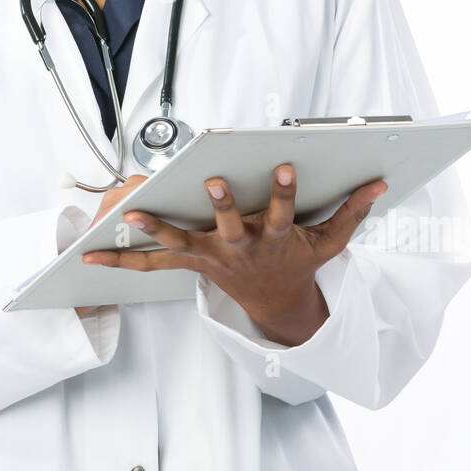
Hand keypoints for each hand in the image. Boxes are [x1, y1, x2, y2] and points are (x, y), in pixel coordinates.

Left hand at [81, 164, 387, 345]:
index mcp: (275, 237)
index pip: (282, 210)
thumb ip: (352, 212)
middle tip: (214, 181)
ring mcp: (213, 258)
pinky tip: (92, 258)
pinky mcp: (191, 265)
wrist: (276, 305)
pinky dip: (123, 262)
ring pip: (182, 244)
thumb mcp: (330, 243)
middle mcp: (241, 248)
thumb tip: (379, 183)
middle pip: (231, 224)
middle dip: (223, 204)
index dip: (282, 190)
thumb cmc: (299, 263)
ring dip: (156, 231)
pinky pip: (152, 265)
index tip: (282, 165)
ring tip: (129, 215)